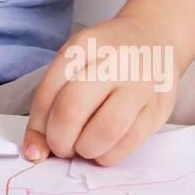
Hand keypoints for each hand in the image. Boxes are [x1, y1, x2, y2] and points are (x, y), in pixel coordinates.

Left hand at [23, 17, 181, 166]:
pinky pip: (128, 143)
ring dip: (85, 150)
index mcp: (85, 45)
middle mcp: (114, 62)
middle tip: (60, 146)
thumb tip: (36, 151)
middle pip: (72, 109)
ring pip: (104, 131)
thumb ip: (51, 99)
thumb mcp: (74, 61)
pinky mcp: (158, 109)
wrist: (155, 39)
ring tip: (82, 147)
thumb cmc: (107, 55)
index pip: (48, 92)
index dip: (38, 126)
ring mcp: (140, 85)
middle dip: (58, 140)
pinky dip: (108, 155)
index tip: (37, 143)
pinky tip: (103, 148)